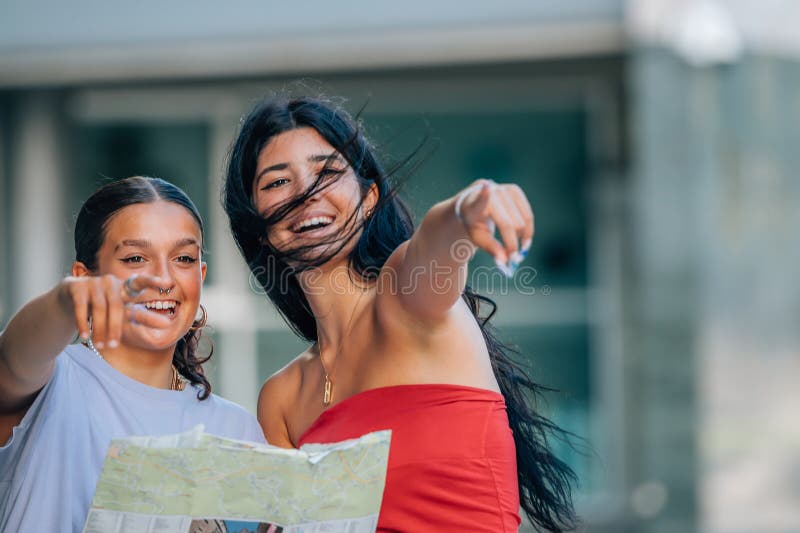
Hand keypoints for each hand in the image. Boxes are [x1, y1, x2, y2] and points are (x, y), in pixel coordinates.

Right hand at [57, 274, 172, 348]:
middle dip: (115, 328)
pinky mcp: (77, 286)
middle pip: (117, 306)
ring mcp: (94, 282)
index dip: (152, 282)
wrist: (70, 301)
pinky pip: (82, 306)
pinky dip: (84, 322)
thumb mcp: (124, 313)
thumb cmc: (105, 308)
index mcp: (126, 288)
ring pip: (99, 308)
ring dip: (100, 329)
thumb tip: (167, 324)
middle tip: (113, 346)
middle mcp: (111, 282)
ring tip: (100, 345)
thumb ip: (143, 317)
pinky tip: (85, 335)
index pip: (140, 282)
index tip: (167, 283)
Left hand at [454, 179, 533, 272]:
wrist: (474, 201)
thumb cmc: (475, 222)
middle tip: (513, 260)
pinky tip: (524, 239)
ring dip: (523, 239)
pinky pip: (528, 215)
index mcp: (475, 205)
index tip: (485, 187)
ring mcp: (503, 190)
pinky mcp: (514, 190)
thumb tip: (505, 261)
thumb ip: (490, 248)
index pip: (480, 200)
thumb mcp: (477, 237)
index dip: (484, 195)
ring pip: (522, 221)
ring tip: (518, 250)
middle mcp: (490, 194)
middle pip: (510, 225)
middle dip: (513, 245)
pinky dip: (528, 229)